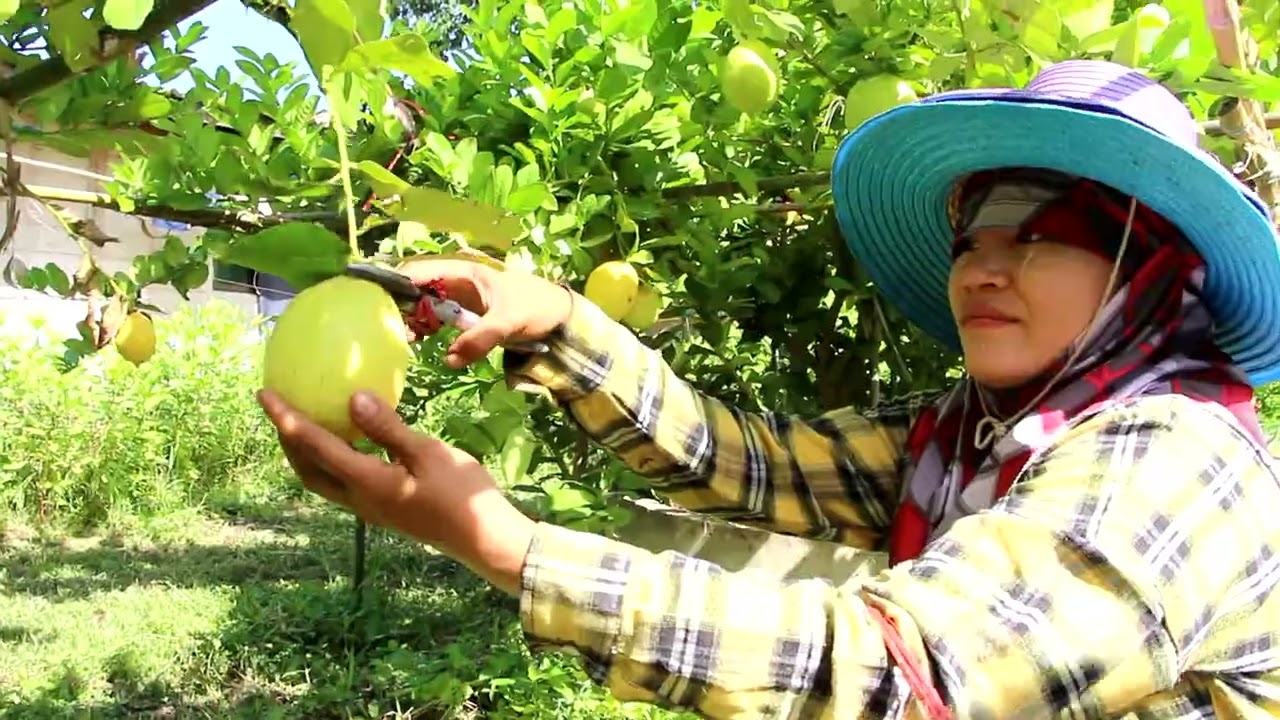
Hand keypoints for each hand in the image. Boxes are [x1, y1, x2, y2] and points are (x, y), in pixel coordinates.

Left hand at [256, 387, 535, 595]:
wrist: (482, 538)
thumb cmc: (461, 493)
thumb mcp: (428, 453)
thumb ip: (388, 428)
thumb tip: (352, 398)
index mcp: (367, 482)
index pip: (315, 446)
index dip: (286, 419)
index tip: (264, 394)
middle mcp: (359, 498)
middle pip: (307, 470)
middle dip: (287, 440)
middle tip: (278, 408)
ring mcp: (371, 508)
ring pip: (323, 479)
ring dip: (306, 453)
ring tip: (303, 423)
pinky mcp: (384, 508)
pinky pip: (343, 481)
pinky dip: (331, 459)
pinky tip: (348, 441)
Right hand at [396, 258, 572, 368]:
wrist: (560, 315)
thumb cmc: (536, 307)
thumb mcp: (509, 321)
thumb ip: (481, 338)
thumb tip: (449, 359)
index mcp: (463, 273)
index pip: (419, 271)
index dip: (394, 282)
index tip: (373, 301)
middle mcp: (455, 282)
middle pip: (415, 288)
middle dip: (398, 305)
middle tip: (386, 328)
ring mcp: (459, 298)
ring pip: (423, 304)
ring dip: (410, 319)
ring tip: (401, 338)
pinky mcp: (464, 315)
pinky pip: (436, 319)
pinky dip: (425, 328)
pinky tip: (418, 342)